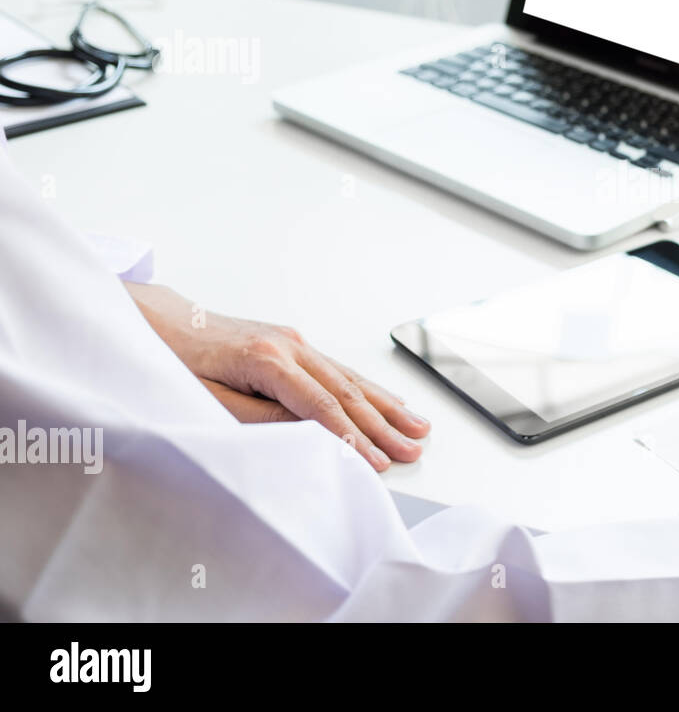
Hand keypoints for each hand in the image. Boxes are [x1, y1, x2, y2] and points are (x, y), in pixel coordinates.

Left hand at [125, 283, 428, 470]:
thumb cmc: (172, 361)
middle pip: (346, 392)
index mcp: (267, 360)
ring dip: (385, 405)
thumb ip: (258, 416)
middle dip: (382, 425)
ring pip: (350, 378)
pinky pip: (339, 369)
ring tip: (418, 425)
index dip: (352, 438)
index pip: (322, 407)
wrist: (157, 319)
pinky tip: (389, 399)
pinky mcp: (292, 343)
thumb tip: (307, 432)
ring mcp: (294, 341)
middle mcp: (289, 345)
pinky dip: (368, 388)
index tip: (376, 462)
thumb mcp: (206, 398)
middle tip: (412, 449)